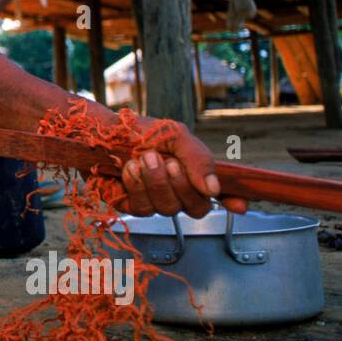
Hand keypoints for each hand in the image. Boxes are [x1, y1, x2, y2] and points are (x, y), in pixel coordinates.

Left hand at [116, 122, 247, 218]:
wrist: (101, 131)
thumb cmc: (139, 131)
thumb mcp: (175, 136)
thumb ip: (198, 159)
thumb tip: (214, 189)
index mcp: (192, 174)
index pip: (219, 195)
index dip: (232, 201)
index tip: (240, 204)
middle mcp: (176, 191)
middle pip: (197, 208)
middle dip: (182, 185)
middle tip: (167, 162)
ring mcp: (154, 201)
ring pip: (168, 209)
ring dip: (156, 182)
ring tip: (144, 159)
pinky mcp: (130, 206)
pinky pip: (142, 208)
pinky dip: (136, 186)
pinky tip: (129, 168)